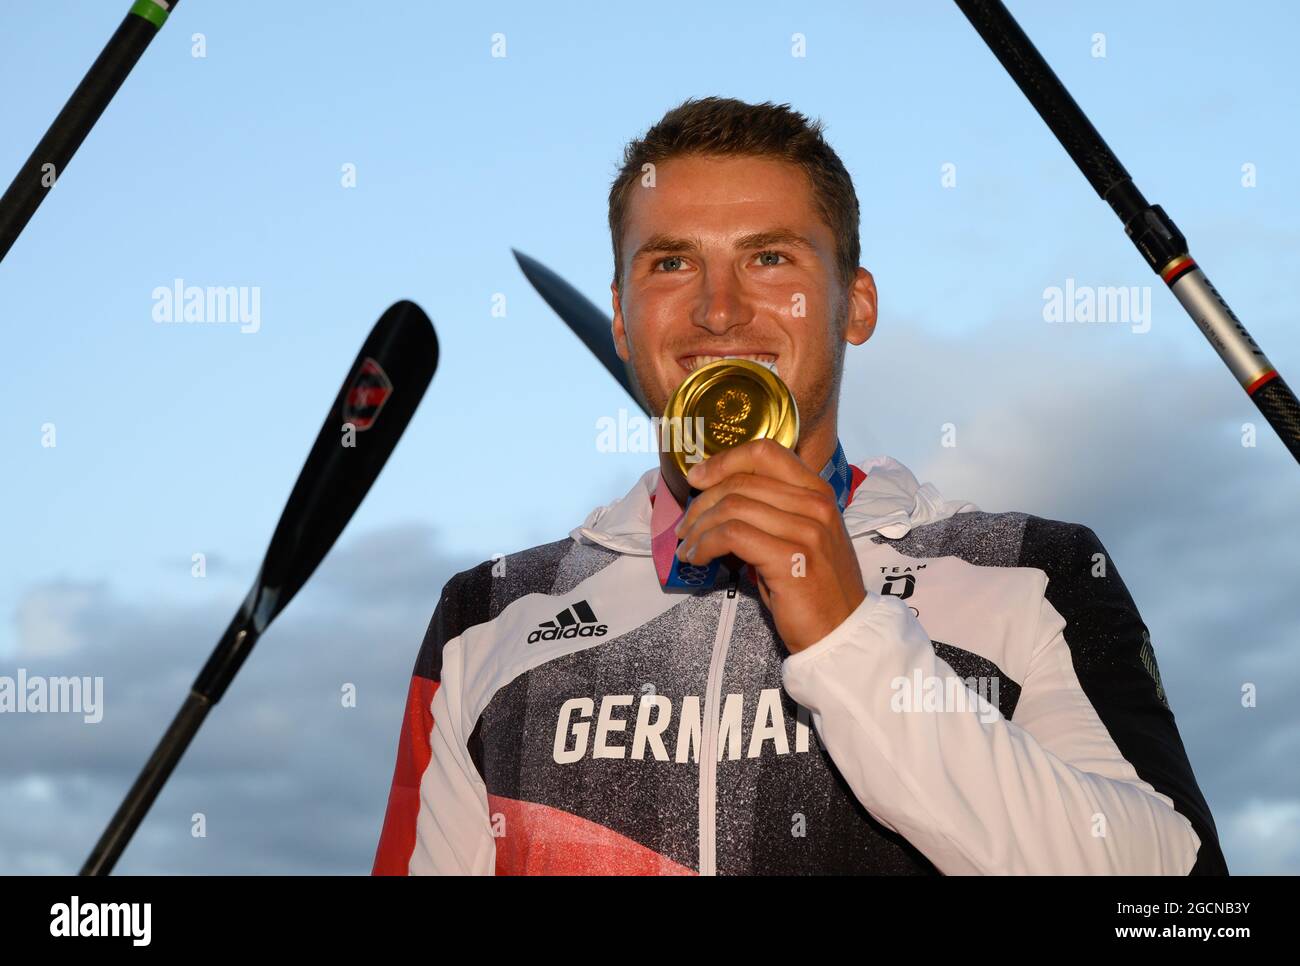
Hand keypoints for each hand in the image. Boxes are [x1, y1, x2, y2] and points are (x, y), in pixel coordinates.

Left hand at [674, 438, 866, 653]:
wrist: (842, 632)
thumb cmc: (815, 588)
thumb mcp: (800, 538)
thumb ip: (772, 512)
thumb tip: (719, 503)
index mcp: (819, 492)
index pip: (766, 452)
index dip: (724, 460)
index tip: (697, 477)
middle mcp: (816, 504)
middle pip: (742, 481)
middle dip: (702, 503)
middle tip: (685, 528)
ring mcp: (806, 530)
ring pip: (732, 507)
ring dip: (698, 528)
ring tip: (687, 548)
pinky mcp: (790, 558)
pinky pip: (732, 535)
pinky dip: (705, 545)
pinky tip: (697, 558)